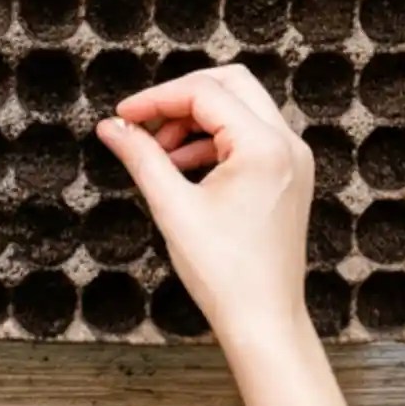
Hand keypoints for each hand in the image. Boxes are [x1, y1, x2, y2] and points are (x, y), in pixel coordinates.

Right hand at [96, 65, 314, 341]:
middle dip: (181, 97)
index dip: (156, 98)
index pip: (204, 93)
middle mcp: (287, 144)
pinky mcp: (289, 175)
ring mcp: (293, 159)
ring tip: (159, 152)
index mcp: (264, 147)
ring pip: (241, 108)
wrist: (263, 320)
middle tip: (144, 122)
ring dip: (197, 119)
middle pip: (231, 84)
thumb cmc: (225, 274)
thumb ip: (141, 157)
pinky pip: (250, 137)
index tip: (123, 115)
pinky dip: (215, 140)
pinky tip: (183, 165)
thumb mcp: (172, 207)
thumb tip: (111, 128)